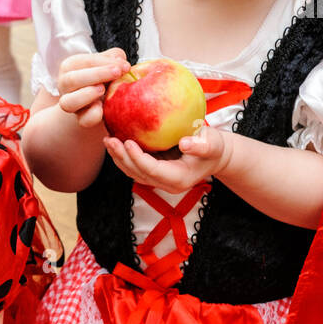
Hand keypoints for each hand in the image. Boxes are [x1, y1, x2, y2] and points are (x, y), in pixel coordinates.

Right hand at [55, 48, 128, 127]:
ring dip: (87, 95)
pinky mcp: (81, 119)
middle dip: (97, 74)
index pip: (84, 62)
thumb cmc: (102, 76)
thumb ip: (113, 57)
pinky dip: (94, 114)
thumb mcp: (106, 62)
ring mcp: (70, 103)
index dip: (105, 62)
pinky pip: (83, 120)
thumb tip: (120, 61)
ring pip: (68, 102)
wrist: (98, 99)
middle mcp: (65, 85)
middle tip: (118, 73)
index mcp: (70, 67)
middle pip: (72, 80)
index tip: (124, 65)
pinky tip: (104, 108)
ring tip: (103, 90)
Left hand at [103, 124, 230, 194]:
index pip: (153, 170)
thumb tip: (185, 143)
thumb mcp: (213, 144)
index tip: (128, 141)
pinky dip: (124, 156)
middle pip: (138, 173)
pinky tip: (116, 141)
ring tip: (107, 140)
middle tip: (110, 139)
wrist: (214, 155)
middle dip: (122, 157)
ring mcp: (159, 180)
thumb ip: (202, 145)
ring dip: (118, 157)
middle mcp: (166, 183)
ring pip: (133, 172)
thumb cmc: (214, 147)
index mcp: (179, 178)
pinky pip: (135, 167)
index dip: (138, 158)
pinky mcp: (154, 173)